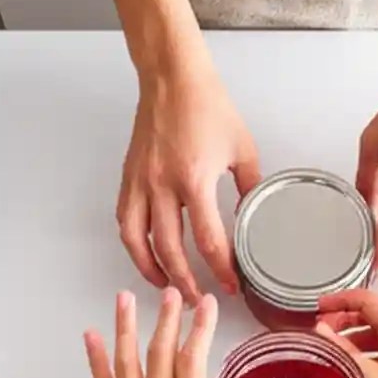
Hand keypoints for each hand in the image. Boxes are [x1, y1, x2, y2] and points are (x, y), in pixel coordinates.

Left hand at [84, 289, 306, 377]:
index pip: (194, 359)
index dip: (200, 328)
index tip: (206, 304)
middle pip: (160, 352)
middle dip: (167, 318)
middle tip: (172, 291)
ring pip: (128, 362)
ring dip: (127, 328)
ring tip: (125, 299)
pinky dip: (96, 360)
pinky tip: (90, 339)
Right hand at [118, 68, 260, 302]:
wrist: (172, 78)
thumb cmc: (207, 106)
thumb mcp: (242, 149)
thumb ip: (247, 187)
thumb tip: (252, 215)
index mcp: (194, 179)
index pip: (208, 239)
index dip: (220, 269)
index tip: (230, 285)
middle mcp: (162, 185)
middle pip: (169, 250)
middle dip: (186, 281)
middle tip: (198, 299)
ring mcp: (140, 182)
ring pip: (137, 241)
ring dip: (152, 270)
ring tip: (167, 286)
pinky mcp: (128, 177)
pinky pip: (125, 220)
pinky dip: (133, 244)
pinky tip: (145, 254)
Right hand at [315, 290, 377, 377]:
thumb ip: (342, 352)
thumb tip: (321, 329)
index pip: (369, 300)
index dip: (340, 299)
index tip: (318, 306)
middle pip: (377, 317)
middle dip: (347, 320)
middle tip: (322, 332)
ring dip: (357, 340)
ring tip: (333, 354)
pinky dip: (371, 356)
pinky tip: (356, 373)